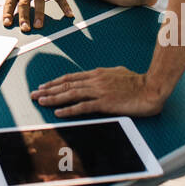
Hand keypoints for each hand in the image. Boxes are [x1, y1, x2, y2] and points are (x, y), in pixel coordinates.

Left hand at [0, 0, 72, 32]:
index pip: (9, 2)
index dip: (8, 13)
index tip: (7, 24)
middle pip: (24, 4)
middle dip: (24, 17)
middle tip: (25, 29)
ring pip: (39, 1)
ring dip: (39, 14)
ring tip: (39, 26)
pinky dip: (64, 6)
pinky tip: (68, 15)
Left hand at [30, 67, 167, 117]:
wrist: (151, 88)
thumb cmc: (138, 81)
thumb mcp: (118, 73)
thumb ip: (106, 76)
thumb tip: (100, 76)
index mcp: (97, 74)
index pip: (71, 78)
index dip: (55, 82)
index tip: (44, 86)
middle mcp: (95, 81)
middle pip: (66, 85)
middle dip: (48, 90)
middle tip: (34, 94)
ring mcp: (99, 91)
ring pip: (70, 94)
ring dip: (53, 98)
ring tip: (40, 101)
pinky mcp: (105, 103)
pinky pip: (82, 107)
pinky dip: (69, 109)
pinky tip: (58, 112)